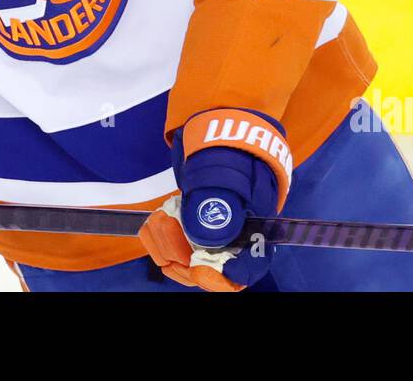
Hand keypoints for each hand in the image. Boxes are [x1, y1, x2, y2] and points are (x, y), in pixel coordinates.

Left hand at [139, 108, 291, 290]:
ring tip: (158, 218)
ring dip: (167, 245)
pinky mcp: (195, 231)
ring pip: (189, 261)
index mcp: (256, 229)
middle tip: (164, 224)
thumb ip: (216, 202)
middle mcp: (236, 240)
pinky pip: (175, 248)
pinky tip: (156, 221)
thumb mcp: (226, 172)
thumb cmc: (232, 151)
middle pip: (211, 268)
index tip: (196, 268)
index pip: (246, 269)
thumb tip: (202, 240)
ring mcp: (214, 237)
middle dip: (182, 255)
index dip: (221, 277)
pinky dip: (161, 239)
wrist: (222, 135)